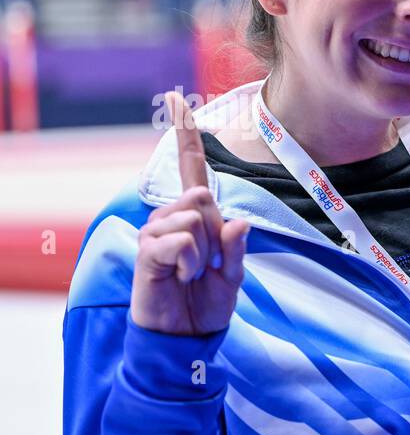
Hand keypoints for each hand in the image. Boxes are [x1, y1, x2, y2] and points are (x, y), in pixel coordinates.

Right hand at [129, 92, 250, 334]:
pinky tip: (181, 276)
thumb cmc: (207, 303)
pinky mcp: (146, 252)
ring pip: (193, 220)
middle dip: (217, 233)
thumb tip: (238, 221)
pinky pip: (179, 241)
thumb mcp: (234, 275)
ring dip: (204, 252)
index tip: (177, 98)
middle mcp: (172, 218)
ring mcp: (156, 233)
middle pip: (203, 197)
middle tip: (209, 263)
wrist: (185, 336)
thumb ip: (237, 247)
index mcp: (196, 217)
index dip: (185, 134)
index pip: (191, 169)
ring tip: (193, 274)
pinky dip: (189, 261)